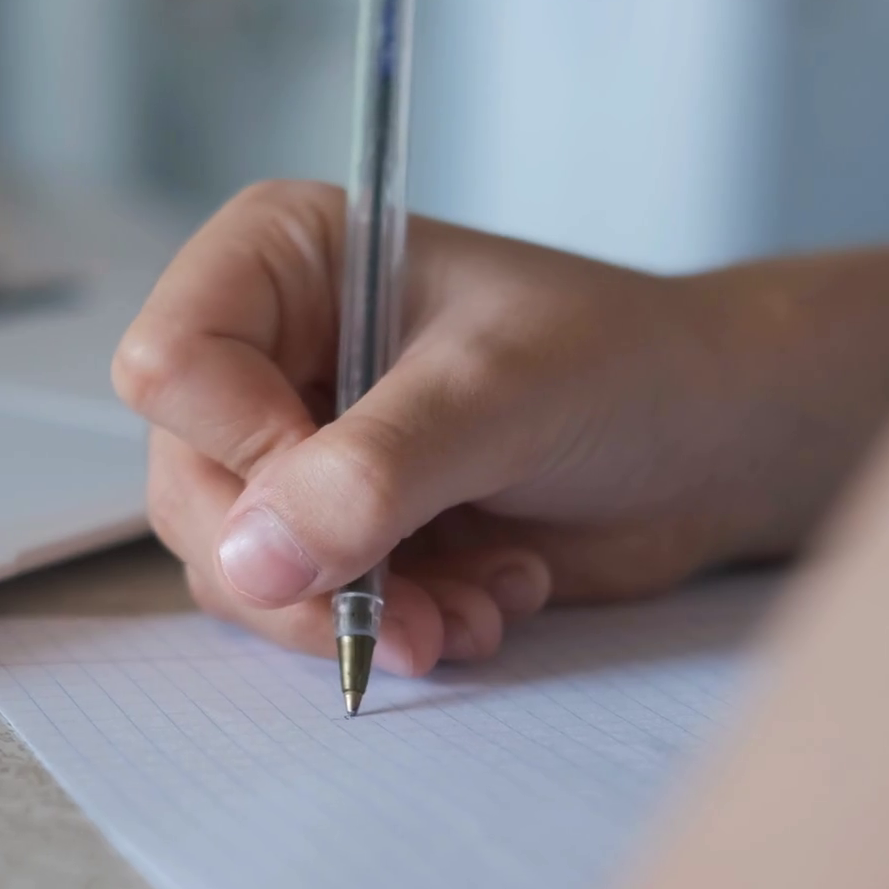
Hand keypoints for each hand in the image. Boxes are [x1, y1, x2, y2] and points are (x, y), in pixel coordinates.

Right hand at [113, 181, 888, 675]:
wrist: (716, 444)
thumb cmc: (625, 367)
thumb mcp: (497, 400)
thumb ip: (369, 474)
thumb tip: (246, 562)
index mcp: (282, 262)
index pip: (173, 366)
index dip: (243, 451)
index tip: (344, 494)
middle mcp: (270, 352)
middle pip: (191, 486)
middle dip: (301, 570)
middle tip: (406, 614)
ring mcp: (297, 447)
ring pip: (240, 566)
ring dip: (354, 613)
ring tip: (469, 611)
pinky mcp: (338, 529)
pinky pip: (304, 607)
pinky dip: (391, 626)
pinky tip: (484, 604)